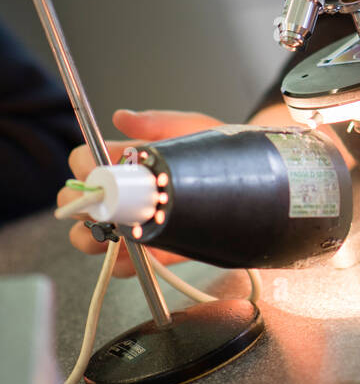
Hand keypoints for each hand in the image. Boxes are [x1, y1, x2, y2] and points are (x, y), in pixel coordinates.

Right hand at [58, 108, 224, 276]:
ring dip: (94, 237)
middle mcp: (126, 194)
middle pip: (83, 202)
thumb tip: (122, 117)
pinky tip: (136, 254)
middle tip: (100, 206)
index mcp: (128, 162)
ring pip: (94, 237)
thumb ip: (158, 122)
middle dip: (82, 205)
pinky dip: (123, 263)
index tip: (94, 171)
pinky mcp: (154, 250)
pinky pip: (126, 265)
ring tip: (112, 234)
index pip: (86, 163)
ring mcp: (136, 223)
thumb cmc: (219, 154)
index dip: (83, 167)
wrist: (254, 183)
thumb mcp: (192, 129)